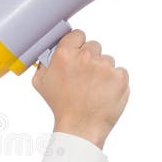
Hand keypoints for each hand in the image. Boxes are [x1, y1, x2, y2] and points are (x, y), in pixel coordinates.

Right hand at [32, 29, 129, 148]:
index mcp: (65, 55)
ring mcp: (105, 66)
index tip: (77, 54)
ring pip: (107, 59)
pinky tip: (104, 93)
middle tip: (84, 77)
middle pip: (93, 46)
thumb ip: (44, 62)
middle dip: (90, 59)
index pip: (77, 34)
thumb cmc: (60, 106)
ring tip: (93, 89)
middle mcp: (86, 57)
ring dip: (102, 71)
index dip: (77, 45)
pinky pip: (119, 72)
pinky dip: (114, 81)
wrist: (80, 127)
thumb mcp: (41, 83)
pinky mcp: (120, 77)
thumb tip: (50, 52)